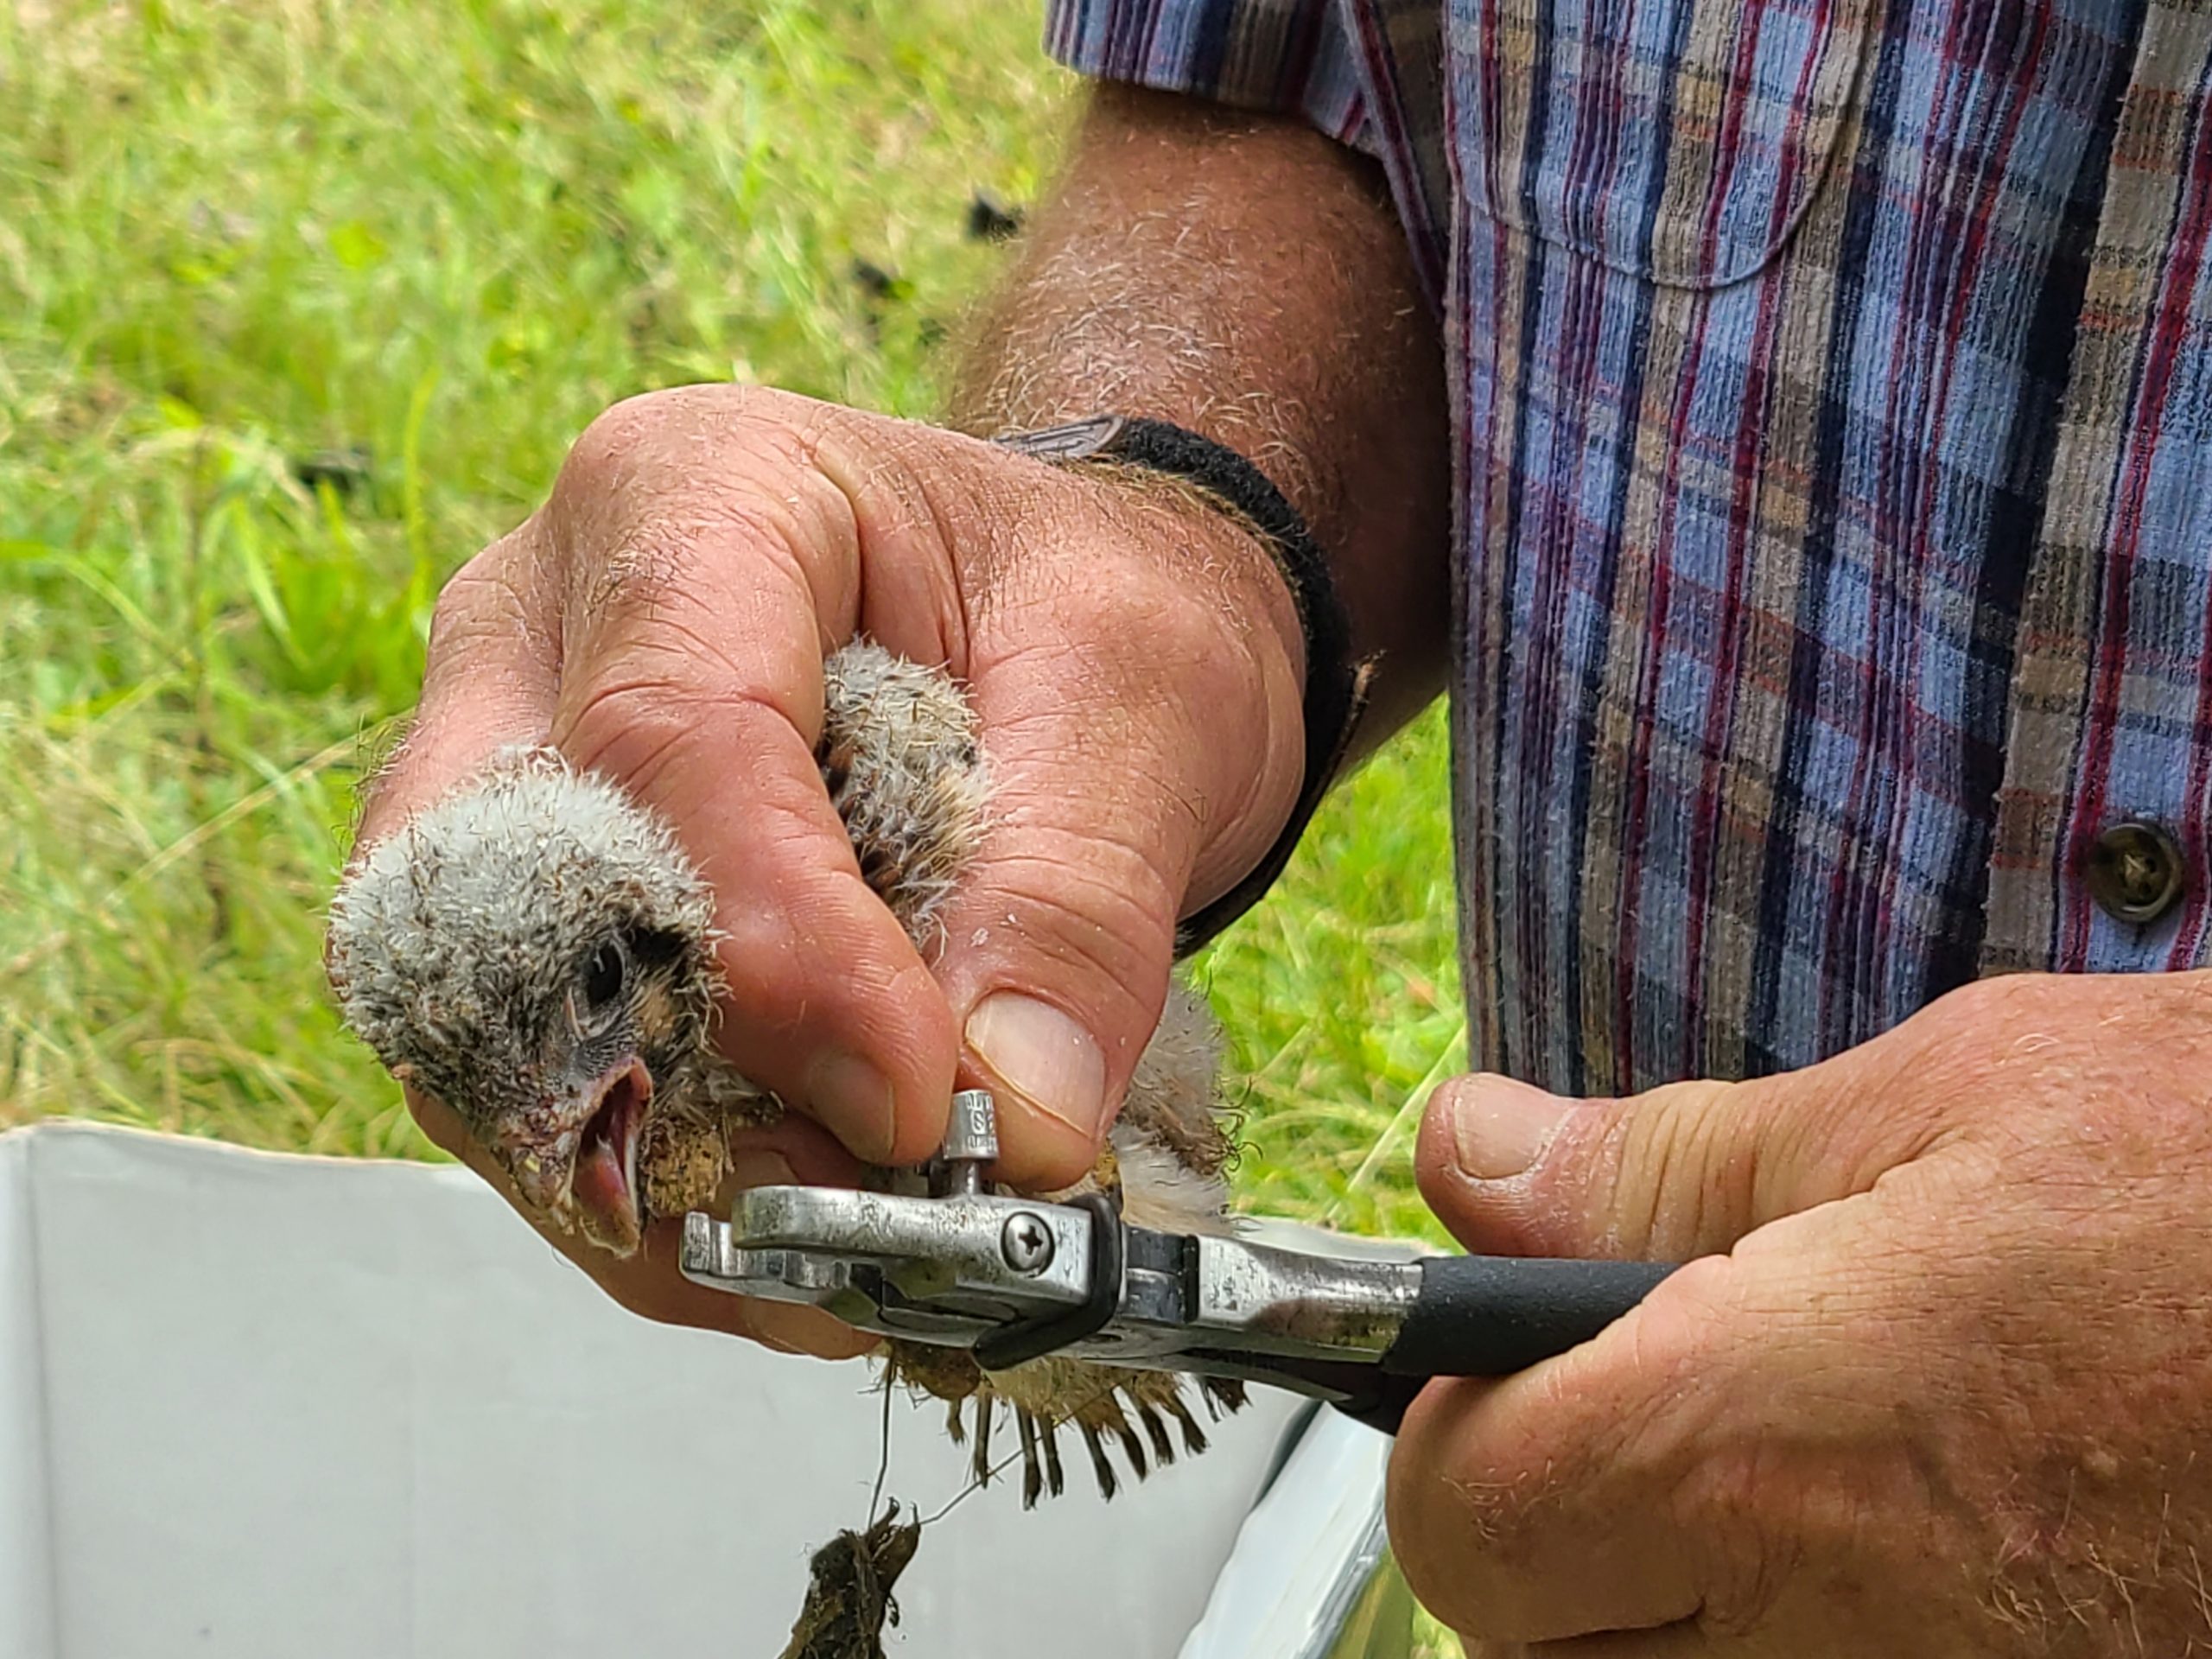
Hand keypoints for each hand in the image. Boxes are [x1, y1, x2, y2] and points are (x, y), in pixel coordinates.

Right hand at [352, 383, 1303, 1346]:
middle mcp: (543, 631)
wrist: (1059, 625)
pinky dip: (658, 1192)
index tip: (920, 1105)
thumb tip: (1015, 1131)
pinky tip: (803, 1234)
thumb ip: (1076, 908)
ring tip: (855, 1253)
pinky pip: (530, 1087)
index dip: (776, 951)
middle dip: (672, 1089)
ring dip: (657, 1175)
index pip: (664, 736)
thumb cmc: (1089, 614)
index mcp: (688, 498)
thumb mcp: (1143, 709)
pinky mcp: (528, 915)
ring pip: (476, 1028)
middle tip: (868, 1208)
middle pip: (503, 897)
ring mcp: (506, 778)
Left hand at [1390, 970, 2211, 1656]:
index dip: (1460, 1428)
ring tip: (1802, 1462)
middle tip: (1659, 1403)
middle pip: (1548, 1645)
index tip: (1508, 1363)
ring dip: (1683, 1601)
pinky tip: (1911, 1533)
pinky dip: (1816, 1636)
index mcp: (1776, 1445)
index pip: (1466, 1516)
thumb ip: (1672, 1160)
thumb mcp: (1942, 1100)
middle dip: (1558, 1528)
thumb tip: (1473, 1158)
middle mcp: (1849, 1639)